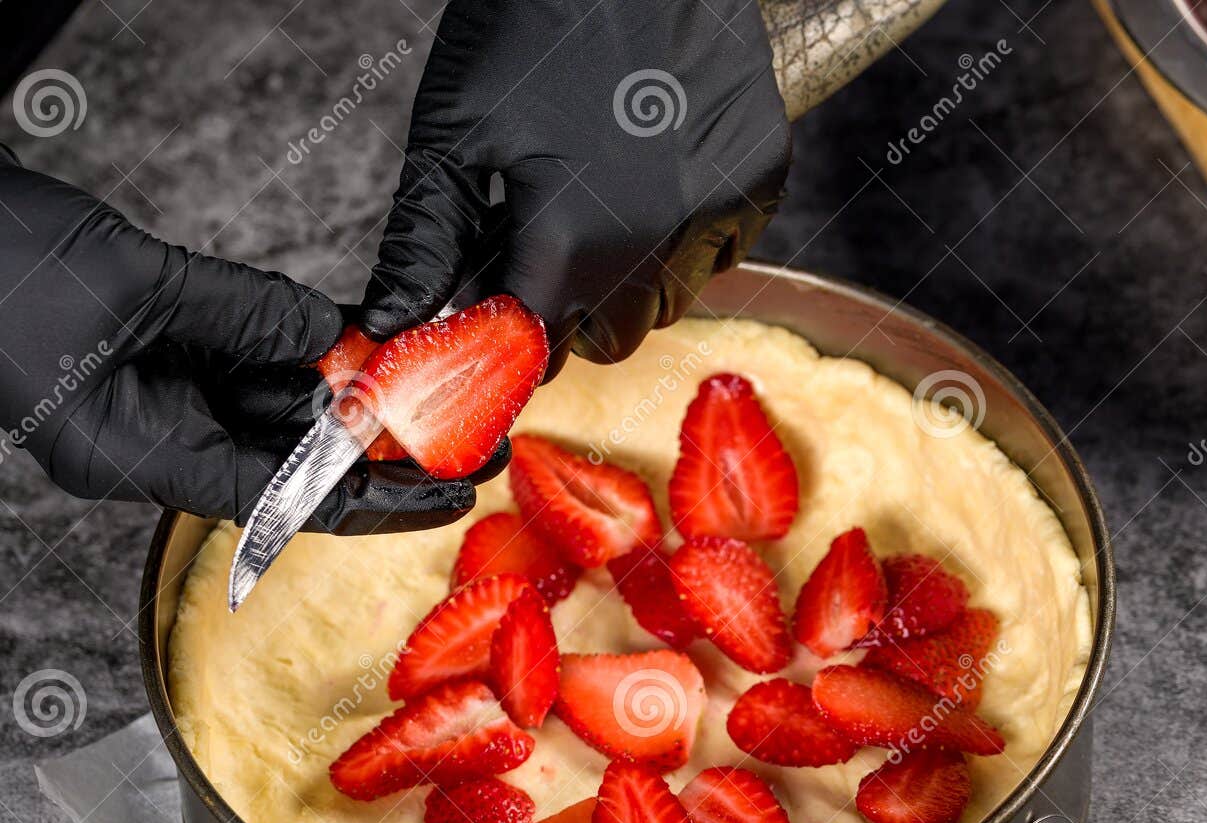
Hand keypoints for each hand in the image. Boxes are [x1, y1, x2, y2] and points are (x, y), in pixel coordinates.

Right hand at [0, 150, 496, 532]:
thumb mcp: (130, 283)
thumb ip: (238, 312)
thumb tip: (328, 334)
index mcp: (131, 453)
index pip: (281, 499)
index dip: (375, 501)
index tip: (450, 495)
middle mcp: (145, 438)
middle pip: (287, 458)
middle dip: (373, 442)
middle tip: (463, 428)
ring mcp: (145, 397)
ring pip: (268, 407)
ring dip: (340, 389)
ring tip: (426, 374)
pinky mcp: (146, 353)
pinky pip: (239, 362)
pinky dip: (294, 348)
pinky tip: (354, 332)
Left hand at [361, 0, 789, 373]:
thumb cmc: (533, 22)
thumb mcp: (456, 132)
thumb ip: (423, 242)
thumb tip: (388, 322)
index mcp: (569, 237)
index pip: (542, 349)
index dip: (515, 336)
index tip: (503, 308)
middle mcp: (652, 239)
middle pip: (614, 337)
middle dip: (577, 309)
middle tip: (549, 242)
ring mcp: (716, 210)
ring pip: (671, 299)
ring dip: (634, 276)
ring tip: (603, 198)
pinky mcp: (760, 178)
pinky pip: (724, 251)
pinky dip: (690, 235)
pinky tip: (658, 173)